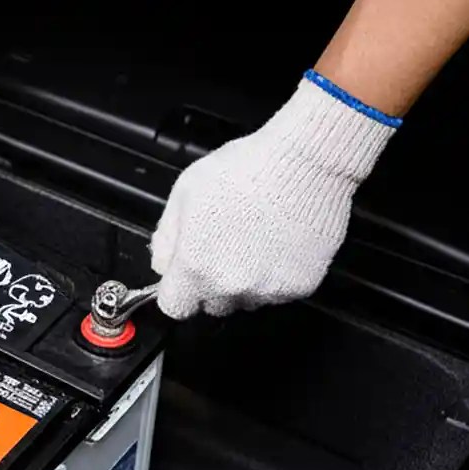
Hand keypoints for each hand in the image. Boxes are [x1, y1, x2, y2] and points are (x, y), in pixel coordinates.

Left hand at [150, 75, 398, 318]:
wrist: (305, 162)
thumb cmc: (245, 170)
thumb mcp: (185, 192)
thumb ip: (166, 236)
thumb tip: (163, 264)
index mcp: (196, 267)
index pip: (175, 306)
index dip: (179, 291)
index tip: (186, 277)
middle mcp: (230, 286)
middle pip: (213, 305)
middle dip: (213, 283)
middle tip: (226, 247)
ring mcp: (268, 290)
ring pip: (247, 300)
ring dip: (246, 281)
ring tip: (255, 241)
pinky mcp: (300, 286)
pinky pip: (279, 292)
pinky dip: (277, 275)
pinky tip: (279, 243)